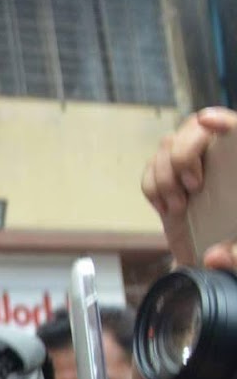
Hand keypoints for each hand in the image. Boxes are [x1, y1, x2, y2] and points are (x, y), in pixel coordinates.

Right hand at [141, 107, 236, 264]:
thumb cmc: (233, 239)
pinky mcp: (169, 178)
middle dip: (183, 155)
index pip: (236, 128)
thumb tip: (215, 257)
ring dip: (166, 176)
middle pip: (193, 128)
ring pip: (167, 145)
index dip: (223, 120)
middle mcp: (217, 155)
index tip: (209, 121)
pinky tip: (169, 208)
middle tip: (193, 187)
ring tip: (179, 206)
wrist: (216, 250)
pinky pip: (150, 169)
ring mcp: (190, 164)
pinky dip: (153, 189)